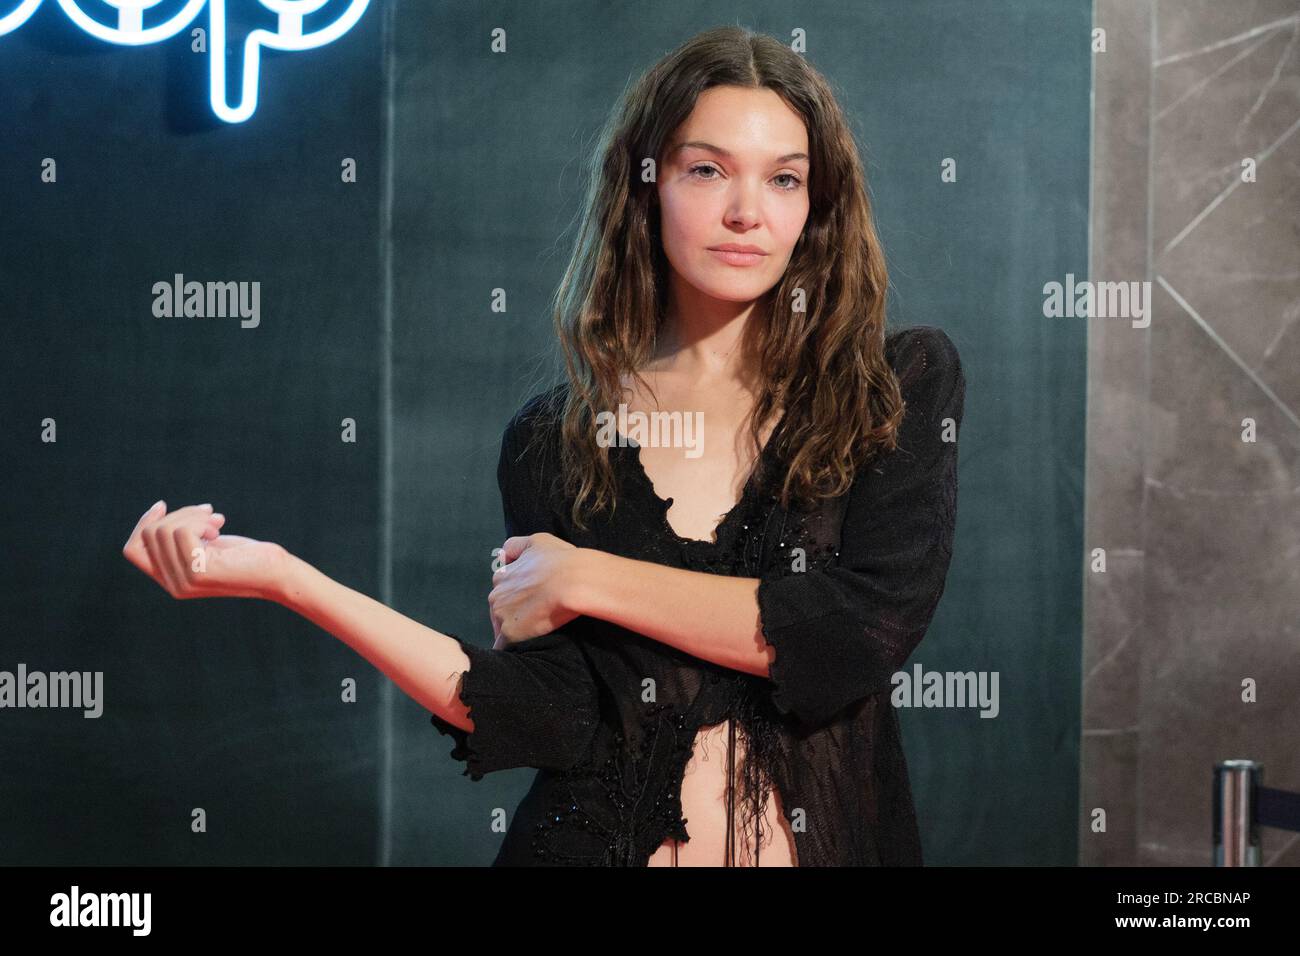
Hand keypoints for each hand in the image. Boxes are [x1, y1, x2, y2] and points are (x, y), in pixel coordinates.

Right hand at [122, 500, 290, 601]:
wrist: (276, 573)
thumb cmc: (246, 557)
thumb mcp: (207, 545)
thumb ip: (182, 538)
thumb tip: (157, 513)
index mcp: (171, 580)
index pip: (133, 551)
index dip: (143, 524)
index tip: (162, 505)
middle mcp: (173, 586)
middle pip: (149, 535)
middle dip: (179, 514)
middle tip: (209, 515)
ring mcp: (184, 581)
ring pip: (164, 530)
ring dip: (192, 516)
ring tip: (217, 521)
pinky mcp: (198, 572)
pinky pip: (181, 532)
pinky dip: (199, 520)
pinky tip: (219, 527)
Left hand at [488, 533, 584, 645]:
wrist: (573, 582)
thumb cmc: (561, 560)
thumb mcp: (537, 541)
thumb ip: (515, 546)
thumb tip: (502, 555)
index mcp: (502, 576)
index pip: (502, 590)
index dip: (516, 596)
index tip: (530, 601)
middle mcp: (496, 595)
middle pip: (499, 609)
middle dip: (512, 615)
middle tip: (534, 618)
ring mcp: (501, 615)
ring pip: (500, 628)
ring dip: (512, 632)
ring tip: (531, 637)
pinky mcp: (510, 633)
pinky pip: (503, 647)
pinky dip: (510, 649)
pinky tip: (519, 654)